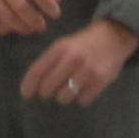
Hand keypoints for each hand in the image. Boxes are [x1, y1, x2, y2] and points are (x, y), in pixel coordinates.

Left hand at [22, 18, 138, 106]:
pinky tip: (85, 87)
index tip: (25, 94)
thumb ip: (48, 63)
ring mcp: (87, 71)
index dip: (28, 85)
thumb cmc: (82, 44)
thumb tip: (32, 86)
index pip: (37, 71)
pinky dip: (81, 97)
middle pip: (48, 88)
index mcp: (59, 48)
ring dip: (64, 96)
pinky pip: (82, 100)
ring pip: (64, 97)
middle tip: (51, 90)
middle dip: (46, 92)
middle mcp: (72, 59)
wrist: (113, 37)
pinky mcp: (100, 81)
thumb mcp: (63, 46)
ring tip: (70, 87)